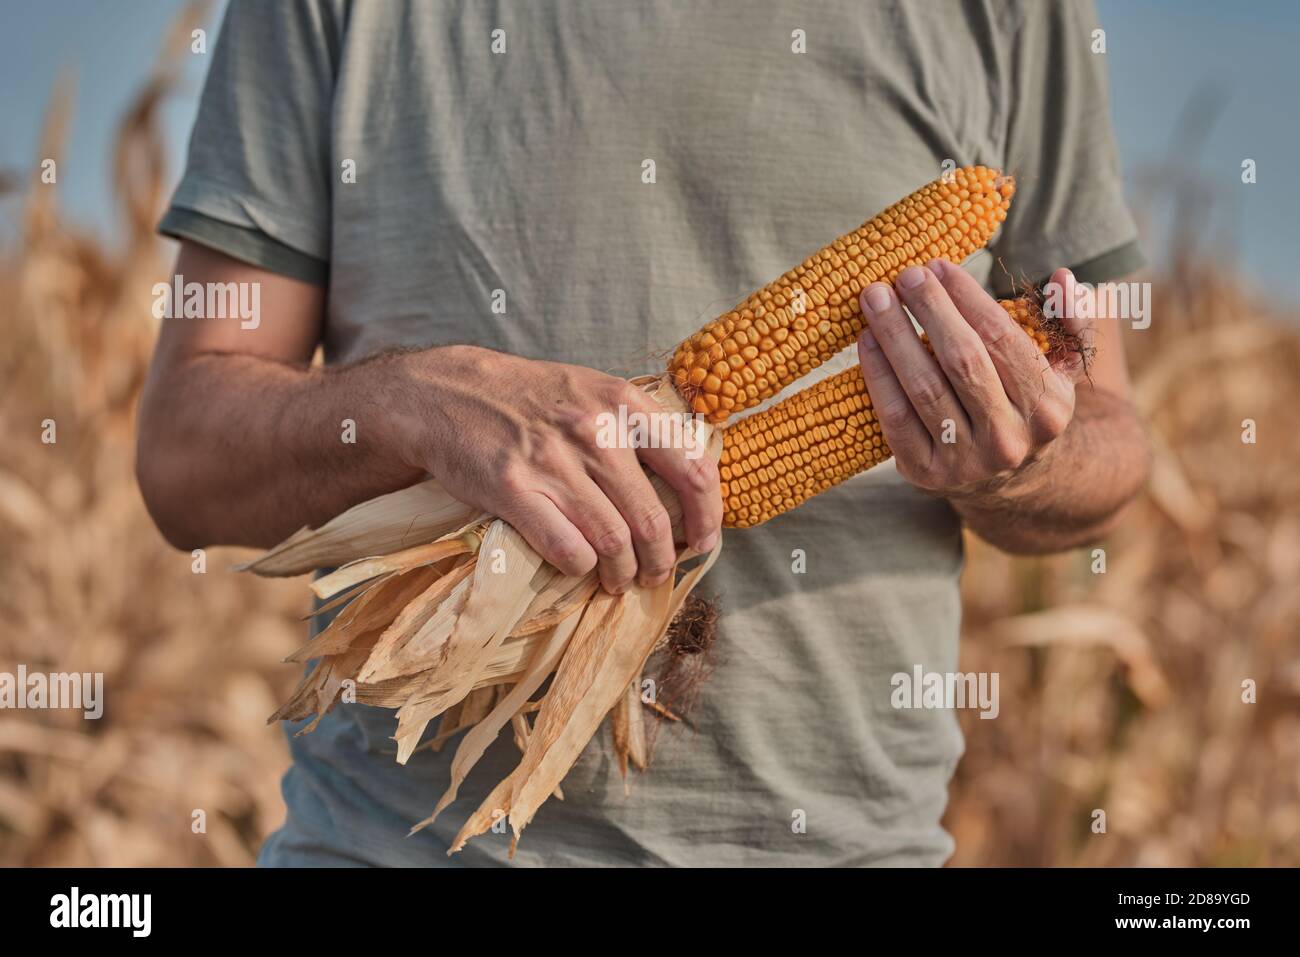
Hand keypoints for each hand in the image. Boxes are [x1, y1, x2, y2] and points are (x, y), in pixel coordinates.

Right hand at [382, 345, 720, 590]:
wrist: (448, 393)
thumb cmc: (530, 399)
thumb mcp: (593, 391)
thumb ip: (639, 428)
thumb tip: (692, 482)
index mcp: (623, 402)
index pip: (691, 469)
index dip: (708, 516)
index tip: (705, 541)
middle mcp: (595, 430)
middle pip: (653, 520)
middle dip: (662, 561)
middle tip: (656, 575)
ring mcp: (554, 462)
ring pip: (614, 543)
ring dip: (622, 575)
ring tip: (619, 581)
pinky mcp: (515, 490)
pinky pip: (568, 551)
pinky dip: (581, 569)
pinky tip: (579, 566)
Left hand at [855, 262, 1090, 501]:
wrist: (1010, 478)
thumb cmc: (1027, 403)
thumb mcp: (1062, 368)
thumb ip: (1069, 321)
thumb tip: (1061, 278)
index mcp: (1047, 407)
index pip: (1001, 339)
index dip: (966, 298)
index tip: (938, 266)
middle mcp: (1008, 438)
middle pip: (961, 361)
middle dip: (929, 310)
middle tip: (905, 275)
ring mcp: (965, 461)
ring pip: (924, 387)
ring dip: (894, 336)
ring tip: (875, 299)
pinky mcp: (925, 473)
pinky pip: (895, 417)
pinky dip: (877, 375)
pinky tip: (867, 340)